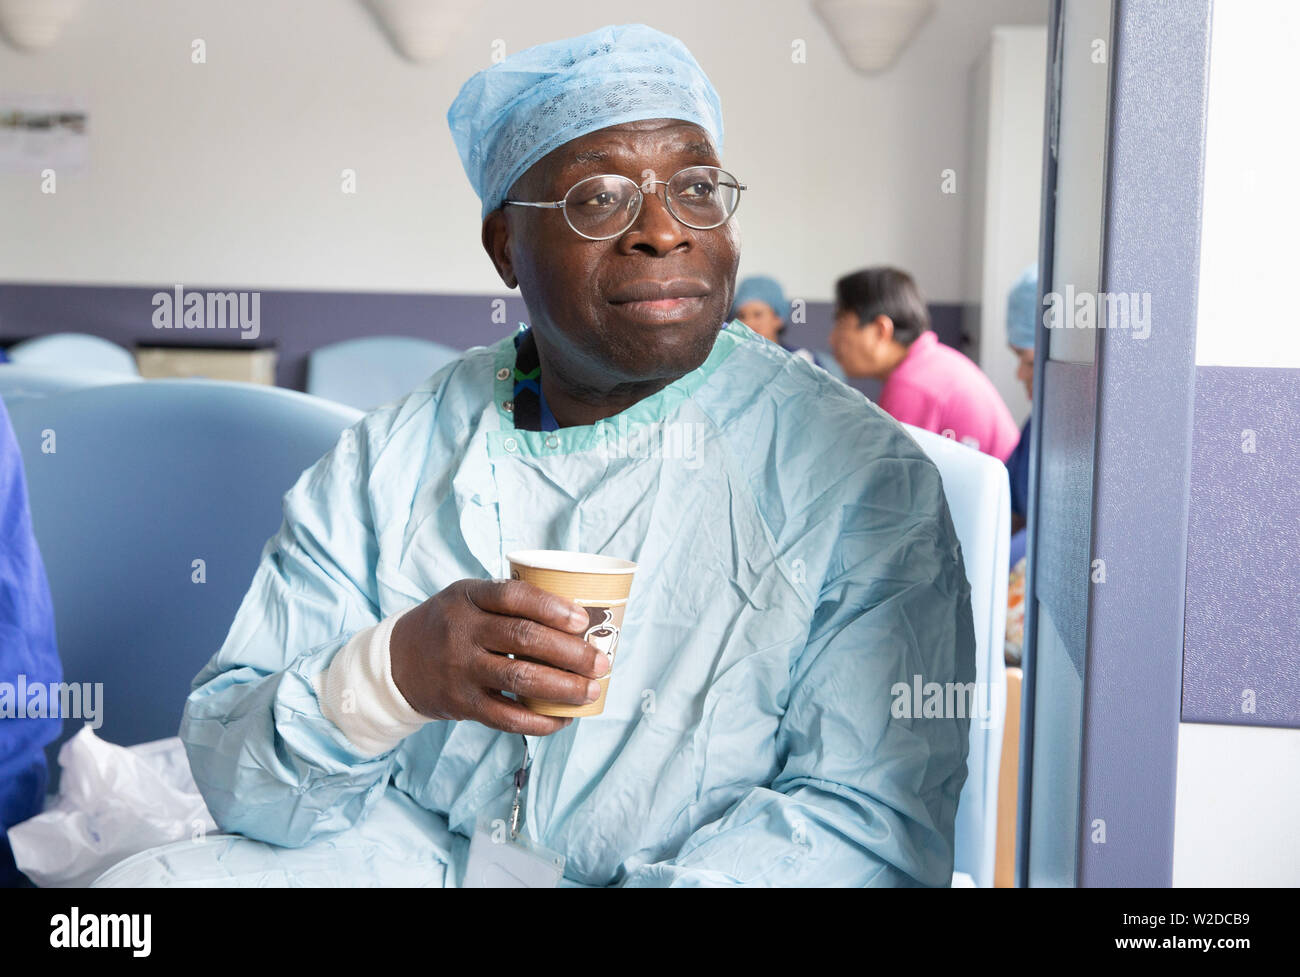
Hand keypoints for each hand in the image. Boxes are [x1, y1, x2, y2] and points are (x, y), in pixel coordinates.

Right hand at [390, 578, 608, 735]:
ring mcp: (460, 669)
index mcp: (468, 596)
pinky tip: (563, 719)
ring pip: (520, 679)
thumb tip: (578, 618)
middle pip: (524, 639)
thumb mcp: (467, 597)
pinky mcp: (461, 704)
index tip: (584, 620)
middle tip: (601, 663)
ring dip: (563, 688)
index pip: (513, 596)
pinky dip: (539, 722)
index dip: (552, 607)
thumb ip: (509, 602)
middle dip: (571, 653)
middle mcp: (462, 631)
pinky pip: (506, 717)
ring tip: (591, 691)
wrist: (396, 662)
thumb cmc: (450, 624)